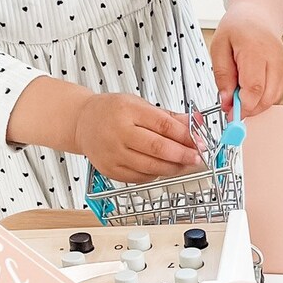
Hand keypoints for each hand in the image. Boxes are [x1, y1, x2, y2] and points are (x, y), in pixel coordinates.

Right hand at [74, 92, 204, 181]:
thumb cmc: (112, 111)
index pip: (163, 125)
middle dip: (183, 156)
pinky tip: (164, 168)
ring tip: (185, 164)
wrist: (82, 123)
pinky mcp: (110, 170)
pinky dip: (157, 174)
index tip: (200, 143)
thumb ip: (169, 117)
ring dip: (173, 168)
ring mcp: (113, 154)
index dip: (186, 136)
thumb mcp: (140, 105)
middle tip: (197, 158)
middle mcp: (119, 133)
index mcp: (128, 111)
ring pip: (151, 167)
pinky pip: (141, 177)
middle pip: (158, 149)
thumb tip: (196, 123)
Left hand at [211, 0, 282, 117]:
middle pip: (267, 97)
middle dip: (249, 108)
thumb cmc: (238, 28)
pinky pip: (276, 95)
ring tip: (240, 91)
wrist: (258, 16)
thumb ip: (222, 76)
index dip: (242, 106)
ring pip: (273, 99)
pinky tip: (251, 89)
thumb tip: (227, 102)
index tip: (231, 114)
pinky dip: (263, 98)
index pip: (254, 87)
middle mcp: (274, 59)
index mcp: (255, 49)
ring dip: (256, 104)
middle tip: (232, 106)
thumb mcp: (219, 47)